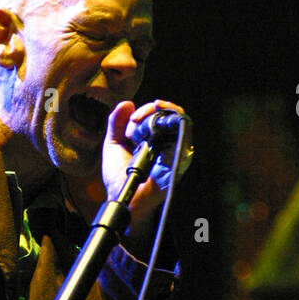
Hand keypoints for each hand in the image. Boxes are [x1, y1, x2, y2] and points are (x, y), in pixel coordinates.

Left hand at [102, 99, 192, 250]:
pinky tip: (156, 127)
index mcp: (152, 138)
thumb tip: (127, 103)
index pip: (158, 114)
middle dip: (151, 110)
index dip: (145, 111)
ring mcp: (174, 150)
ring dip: (161, 114)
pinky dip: (173, 126)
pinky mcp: (179, 159)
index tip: (131, 119)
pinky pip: (184, 137)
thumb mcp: (114, 144)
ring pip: (180, 122)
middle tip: (135, 119)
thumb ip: (117, 123)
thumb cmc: (119, 175)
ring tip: (143, 120)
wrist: (122, 196)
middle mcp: (166, 142)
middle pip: (170, 114)